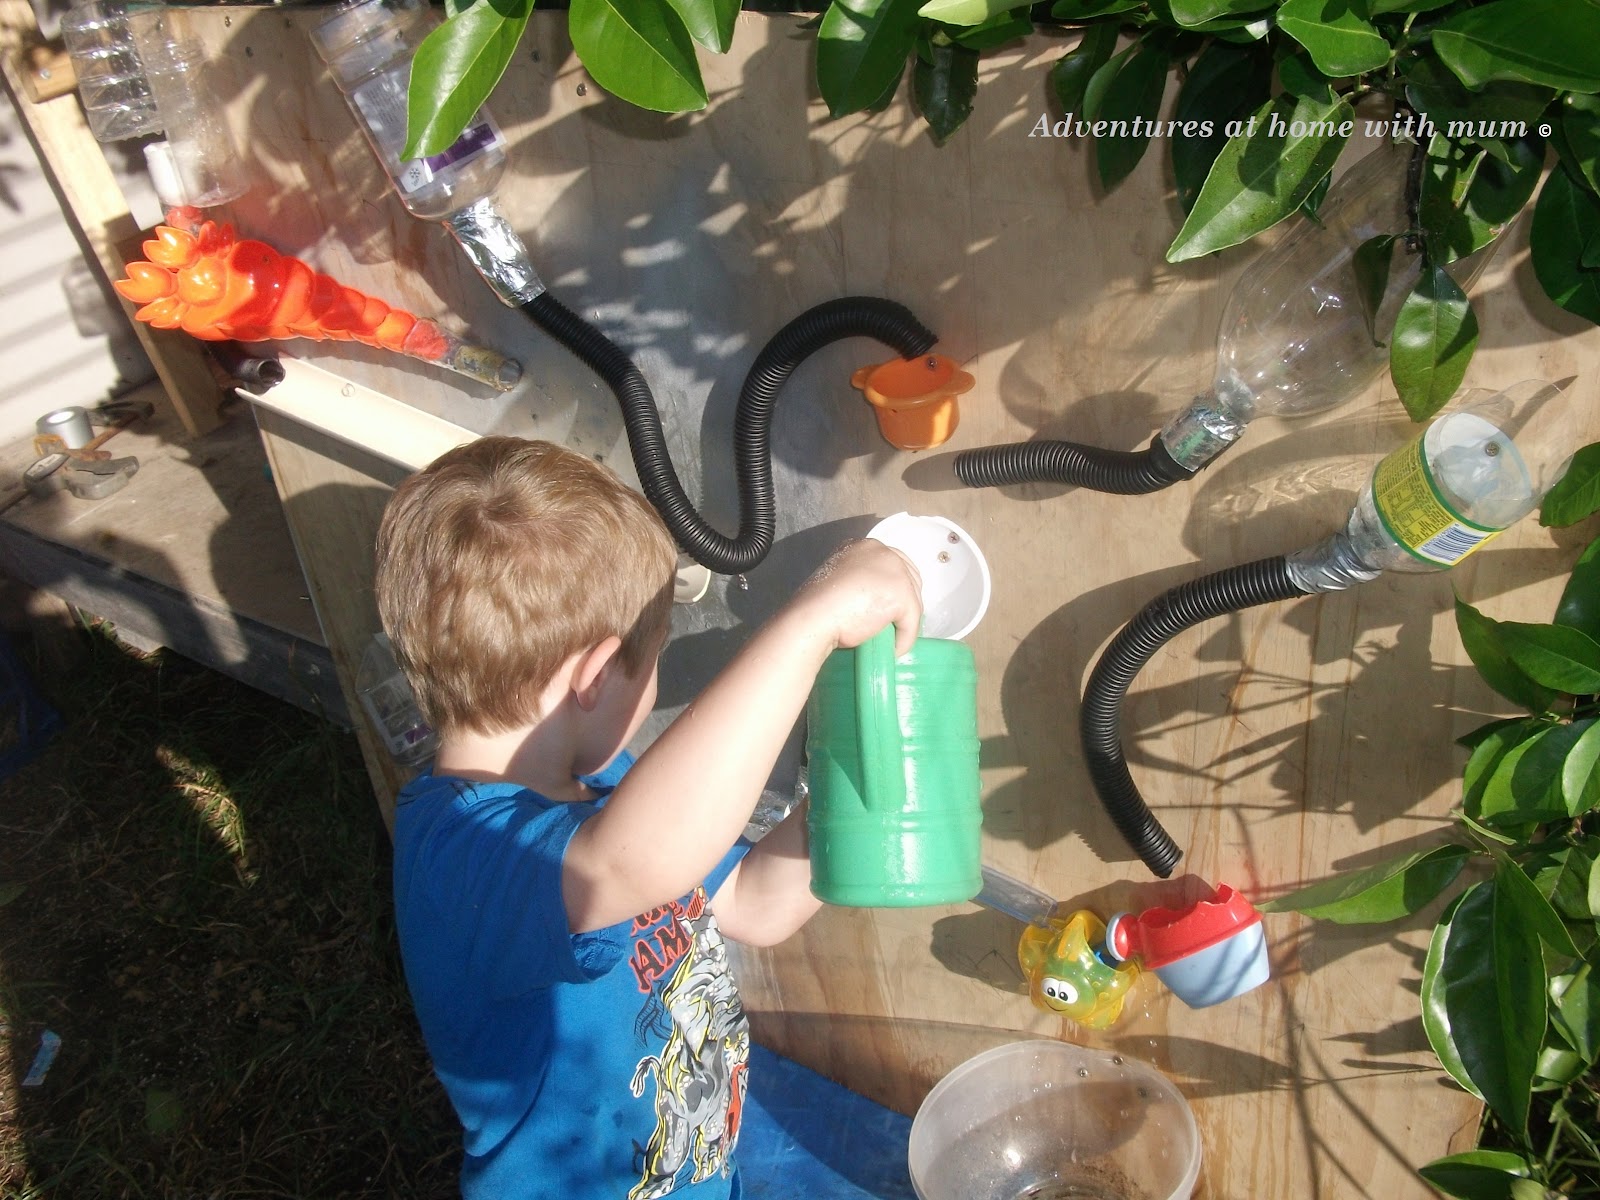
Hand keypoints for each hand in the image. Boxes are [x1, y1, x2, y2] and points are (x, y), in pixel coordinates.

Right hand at [787, 538, 922, 656]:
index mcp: (864, 546)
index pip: (894, 563)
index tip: (890, 608)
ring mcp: (894, 571)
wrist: (812, 619)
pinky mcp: (901, 594)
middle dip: (906, 603)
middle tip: (895, 625)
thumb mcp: (839, 581)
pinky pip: (911, 622)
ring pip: (913, 600)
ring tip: (891, 639)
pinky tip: (894, 650)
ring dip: (904, 622)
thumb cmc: (817, 607)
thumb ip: (859, 582)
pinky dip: (905, 639)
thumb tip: (878, 602)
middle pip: (910, 578)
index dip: (895, 587)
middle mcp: (882, 551)